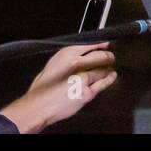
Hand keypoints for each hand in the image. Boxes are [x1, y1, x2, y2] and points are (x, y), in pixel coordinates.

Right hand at [0, 42, 116, 133]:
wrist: (38, 105)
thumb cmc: (43, 86)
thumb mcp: (54, 63)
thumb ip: (69, 57)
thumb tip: (84, 51)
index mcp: (67, 54)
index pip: (91, 44)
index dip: (101, 45)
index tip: (107, 44)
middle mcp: (77, 64)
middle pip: (101, 56)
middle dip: (107, 56)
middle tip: (110, 57)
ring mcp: (83, 78)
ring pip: (103, 69)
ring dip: (107, 68)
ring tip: (109, 67)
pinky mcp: (87, 92)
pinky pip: (103, 83)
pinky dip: (109, 79)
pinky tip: (112, 75)